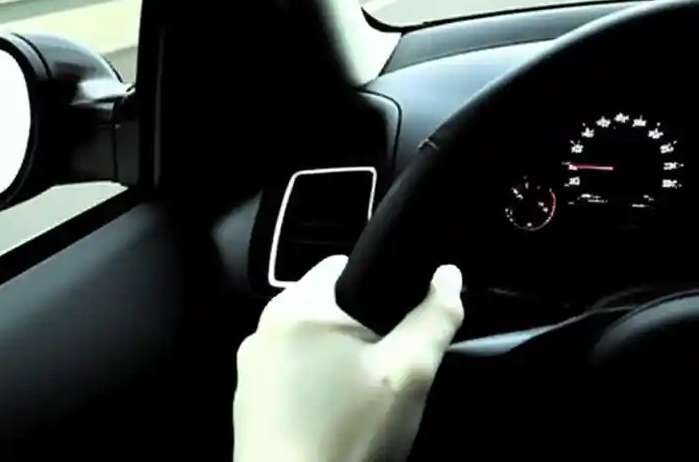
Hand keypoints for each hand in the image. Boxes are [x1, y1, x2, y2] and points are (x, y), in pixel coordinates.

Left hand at [233, 256, 463, 461]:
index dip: (386, 287)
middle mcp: (263, 329)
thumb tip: (449, 275)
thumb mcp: (409, 373)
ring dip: (343, 362)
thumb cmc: (350, 433)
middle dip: (366, 331)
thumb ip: (435, 318)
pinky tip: (340, 419)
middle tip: (393, 368)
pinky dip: (320, 389)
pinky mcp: (249, 404)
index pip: (348, 265)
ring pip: (315, 346)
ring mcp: (250, 369)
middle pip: (332, 308)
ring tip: (369, 399)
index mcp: (297, 307)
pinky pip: (295, 377)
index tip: (407, 324)